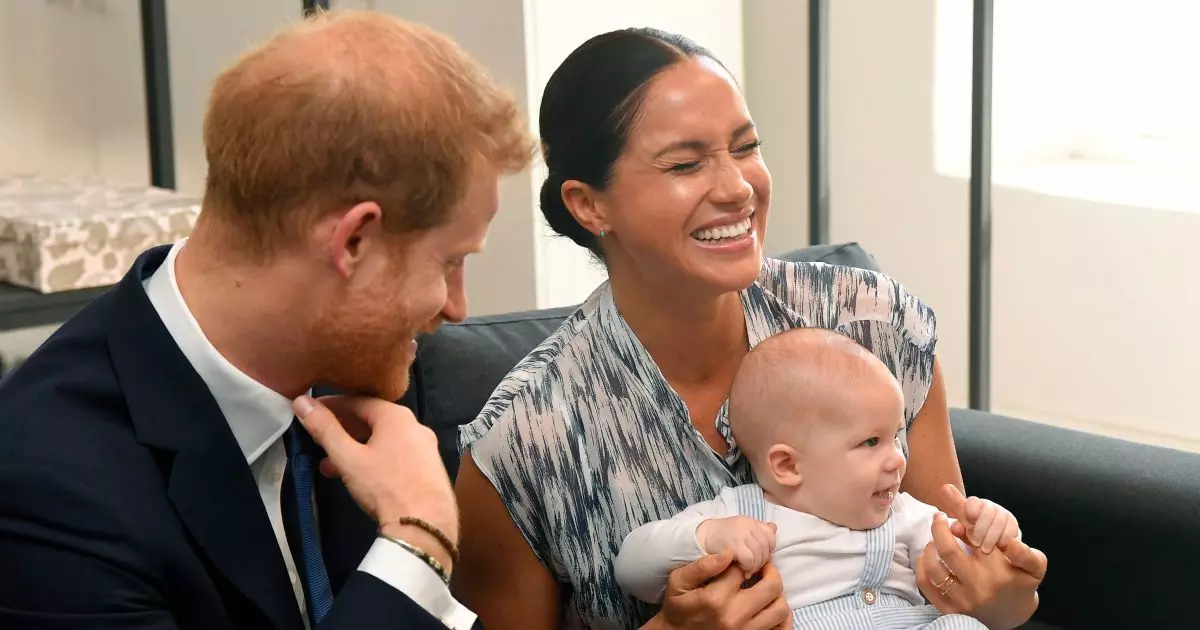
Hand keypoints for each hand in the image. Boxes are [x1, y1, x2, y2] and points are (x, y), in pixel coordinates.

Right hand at [293, 394, 457, 569]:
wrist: (425, 526)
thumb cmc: (384, 486)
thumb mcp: (348, 457)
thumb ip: (324, 429)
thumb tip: (302, 401)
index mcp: (397, 416)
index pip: (358, 401)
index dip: (330, 405)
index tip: (309, 412)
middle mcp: (415, 426)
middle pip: (371, 420)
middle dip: (341, 431)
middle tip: (316, 441)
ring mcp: (425, 448)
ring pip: (382, 441)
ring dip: (354, 449)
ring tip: (328, 466)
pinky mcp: (428, 469)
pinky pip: (394, 455)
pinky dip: (372, 460)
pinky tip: (356, 478)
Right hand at [643, 551, 789, 629]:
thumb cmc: (678, 608)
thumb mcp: (678, 582)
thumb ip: (701, 566)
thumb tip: (728, 553)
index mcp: (716, 598)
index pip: (743, 568)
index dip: (743, 559)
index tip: (739, 559)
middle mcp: (735, 616)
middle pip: (772, 586)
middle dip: (770, 571)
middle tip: (762, 567)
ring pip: (781, 608)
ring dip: (777, 594)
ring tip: (765, 587)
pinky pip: (782, 629)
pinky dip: (782, 617)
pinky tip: (771, 607)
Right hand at [696, 517, 776, 574]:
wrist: (701, 537)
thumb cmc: (723, 537)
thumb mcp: (741, 529)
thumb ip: (758, 529)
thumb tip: (774, 528)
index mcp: (751, 521)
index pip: (770, 535)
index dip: (769, 549)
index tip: (760, 557)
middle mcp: (747, 525)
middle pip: (766, 546)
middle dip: (762, 560)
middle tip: (754, 568)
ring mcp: (740, 534)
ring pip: (759, 554)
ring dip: (755, 566)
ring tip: (748, 571)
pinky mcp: (733, 545)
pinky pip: (749, 560)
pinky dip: (748, 568)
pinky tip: (742, 570)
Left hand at [917, 486, 1047, 629]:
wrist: (1012, 616)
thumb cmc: (1021, 584)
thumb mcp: (1035, 567)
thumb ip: (1026, 552)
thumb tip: (1010, 542)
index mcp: (997, 572)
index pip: (974, 538)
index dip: (962, 522)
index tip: (956, 516)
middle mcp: (977, 586)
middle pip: (947, 551)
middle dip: (938, 528)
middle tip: (938, 517)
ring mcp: (961, 600)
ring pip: (933, 567)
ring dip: (930, 547)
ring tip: (935, 538)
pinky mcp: (949, 609)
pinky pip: (926, 585)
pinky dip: (922, 566)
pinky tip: (928, 556)